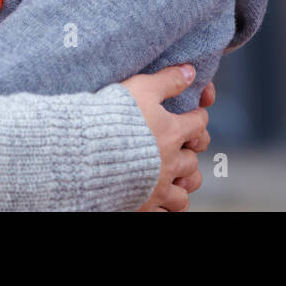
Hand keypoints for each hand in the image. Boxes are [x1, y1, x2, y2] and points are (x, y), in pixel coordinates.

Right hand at [122, 64, 207, 211]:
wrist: (86, 152)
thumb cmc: (112, 117)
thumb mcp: (141, 88)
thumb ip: (167, 80)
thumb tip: (191, 71)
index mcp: (172, 132)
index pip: (199, 123)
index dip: (198, 117)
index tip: (194, 115)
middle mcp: (169, 162)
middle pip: (193, 160)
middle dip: (190, 153)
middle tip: (182, 148)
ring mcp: (157, 187)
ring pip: (185, 192)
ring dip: (183, 184)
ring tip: (174, 177)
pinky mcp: (143, 205)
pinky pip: (166, 214)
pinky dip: (167, 208)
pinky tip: (159, 198)